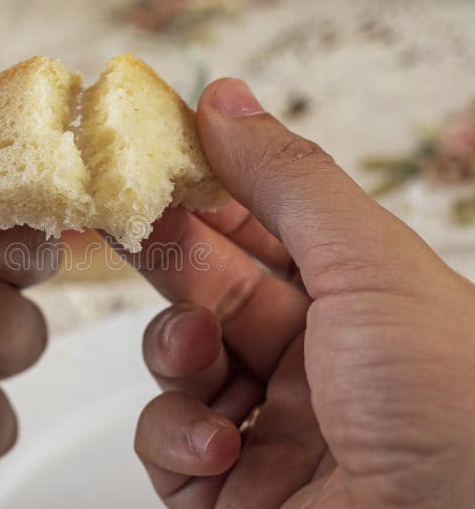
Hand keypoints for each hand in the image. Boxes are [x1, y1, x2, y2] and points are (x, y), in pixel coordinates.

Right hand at [132, 80, 474, 507]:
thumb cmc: (451, 409)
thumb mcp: (371, 269)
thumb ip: (289, 181)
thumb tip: (226, 99)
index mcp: (352, 305)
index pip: (260, 230)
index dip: (207, 189)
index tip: (155, 154)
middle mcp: (307, 364)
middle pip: (209, 289)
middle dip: (168, 255)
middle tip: (125, 218)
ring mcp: (262, 428)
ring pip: (177, 364)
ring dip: (176, 352)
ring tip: (200, 355)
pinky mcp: (224, 491)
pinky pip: (168, 444)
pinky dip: (177, 437)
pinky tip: (219, 446)